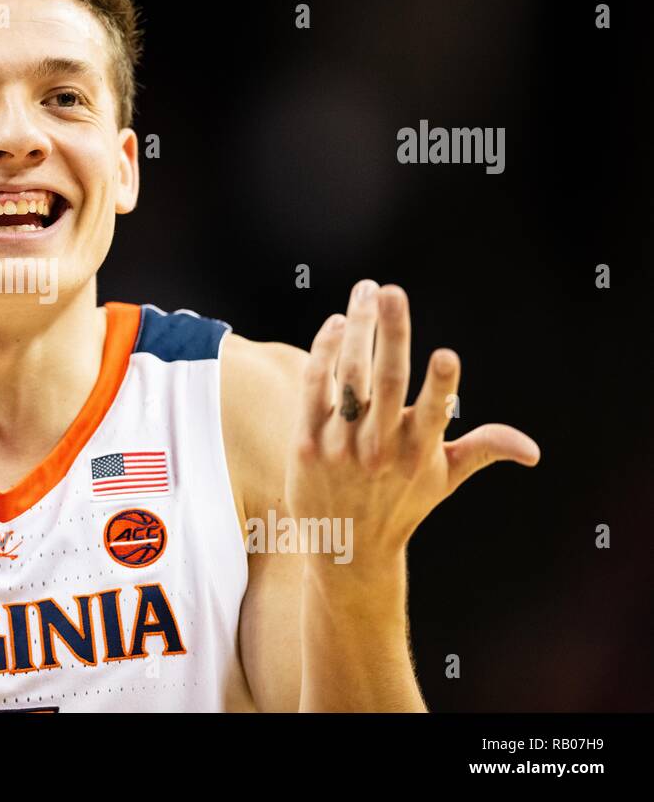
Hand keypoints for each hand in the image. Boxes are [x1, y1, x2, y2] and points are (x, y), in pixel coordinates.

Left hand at [286, 280, 539, 563]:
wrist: (346, 547)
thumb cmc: (401, 505)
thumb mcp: (444, 480)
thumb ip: (482, 450)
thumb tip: (532, 450)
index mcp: (418, 453)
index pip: (434, 415)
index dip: (441, 386)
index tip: (447, 355)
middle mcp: (379, 449)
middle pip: (386, 383)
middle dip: (391, 334)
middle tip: (392, 291)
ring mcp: (340, 445)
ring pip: (348, 377)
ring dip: (356, 330)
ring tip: (366, 292)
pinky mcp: (306, 443)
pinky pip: (314, 389)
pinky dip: (323, 354)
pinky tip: (336, 325)